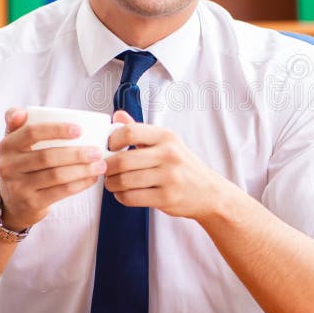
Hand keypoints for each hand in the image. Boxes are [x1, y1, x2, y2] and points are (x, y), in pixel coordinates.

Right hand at [0, 108, 106, 229]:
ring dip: (83, 170)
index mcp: (7, 145)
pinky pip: (60, 192)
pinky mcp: (31, 203)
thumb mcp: (14, 143)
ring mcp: (18, 186)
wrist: (12, 202)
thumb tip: (22, 112)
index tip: (80, 130)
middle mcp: (8, 166)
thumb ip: (16, 122)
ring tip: (100, 165)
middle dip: (77, 154)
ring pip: (56, 176)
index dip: (56, 130)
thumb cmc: (22, 164)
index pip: (32, 133)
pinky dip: (80, 184)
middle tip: (97, 151)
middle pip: (47, 157)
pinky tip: (92, 178)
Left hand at [103, 110, 236, 220]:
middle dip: (107, 168)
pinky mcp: (166, 197)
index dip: (112, 140)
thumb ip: (140, 130)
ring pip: (124, 181)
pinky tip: (124, 193)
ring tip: (113, 183)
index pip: (130, 132)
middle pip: (123, 160)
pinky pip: (131, 197)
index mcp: (166, 136)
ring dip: (112, 184)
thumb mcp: (166, 143)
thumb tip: (117, 115)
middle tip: (105, 170)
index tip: (109, 148)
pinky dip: (121, 197)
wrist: (208, 192)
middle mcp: (168, 154)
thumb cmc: (183, 166)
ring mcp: (168, 177)